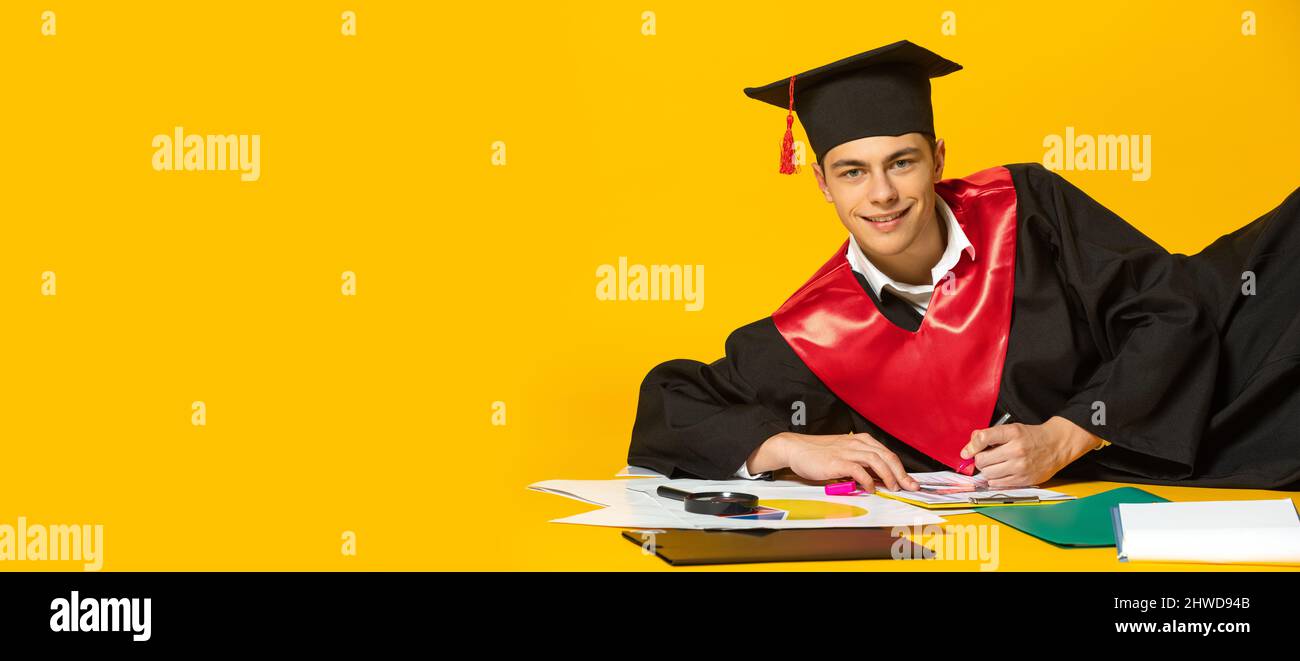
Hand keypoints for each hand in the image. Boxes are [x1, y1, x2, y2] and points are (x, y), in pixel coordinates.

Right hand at [746, 431, 919, 491]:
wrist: (795, 449)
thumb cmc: (818, 453)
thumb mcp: (843, 454)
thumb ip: (859, 464)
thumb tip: (876, 480)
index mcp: (860, 440)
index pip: (887, 453)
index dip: (901, 468)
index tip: (910, 481)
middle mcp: (856, 443)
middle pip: (886, 456)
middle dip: (901, 473)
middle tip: (910, 486)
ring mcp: (846, 451)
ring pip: (876, 461)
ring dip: (888, 476)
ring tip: (893, 488)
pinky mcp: (836, 461)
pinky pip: (858, 469)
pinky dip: (867, 480)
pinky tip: (870, 488)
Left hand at [959, 416, 1098, 486]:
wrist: (1057, 445)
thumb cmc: (1032, 437)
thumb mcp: (1012, 428)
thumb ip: (990, 435)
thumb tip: (970, 445)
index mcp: (1012, 433)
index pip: (983, 438)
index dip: (971, 446)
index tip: (967, 452)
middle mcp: (1016, 450)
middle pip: (982, 460)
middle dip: (979, 460)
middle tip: (985, 458)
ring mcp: (1021, 466)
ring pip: (988, 474)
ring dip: (987, 471)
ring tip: (994, 465)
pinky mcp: (1024, 479)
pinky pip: (998, 484)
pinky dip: (995, 479)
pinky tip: (1000, 472)